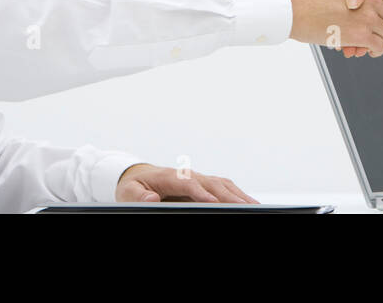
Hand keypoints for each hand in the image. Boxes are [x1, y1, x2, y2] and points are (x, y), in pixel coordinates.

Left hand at [115, 162, 258, 202]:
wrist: (138, 176)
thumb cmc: (134, 186)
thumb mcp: (127, 192)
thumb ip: (137, 196)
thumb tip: (152, 199)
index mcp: (169, 177)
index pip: (188, 183)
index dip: (201, 193)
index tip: (213, 203)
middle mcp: (187, 175)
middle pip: (212, 183)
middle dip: (229, 195)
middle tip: (245, 207)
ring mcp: (197, 178)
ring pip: (222, 184)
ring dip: (238, 195)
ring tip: (254, 206)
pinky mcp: (203, 184)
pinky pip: (223, 187)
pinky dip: (237, 194)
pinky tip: (248, 203)